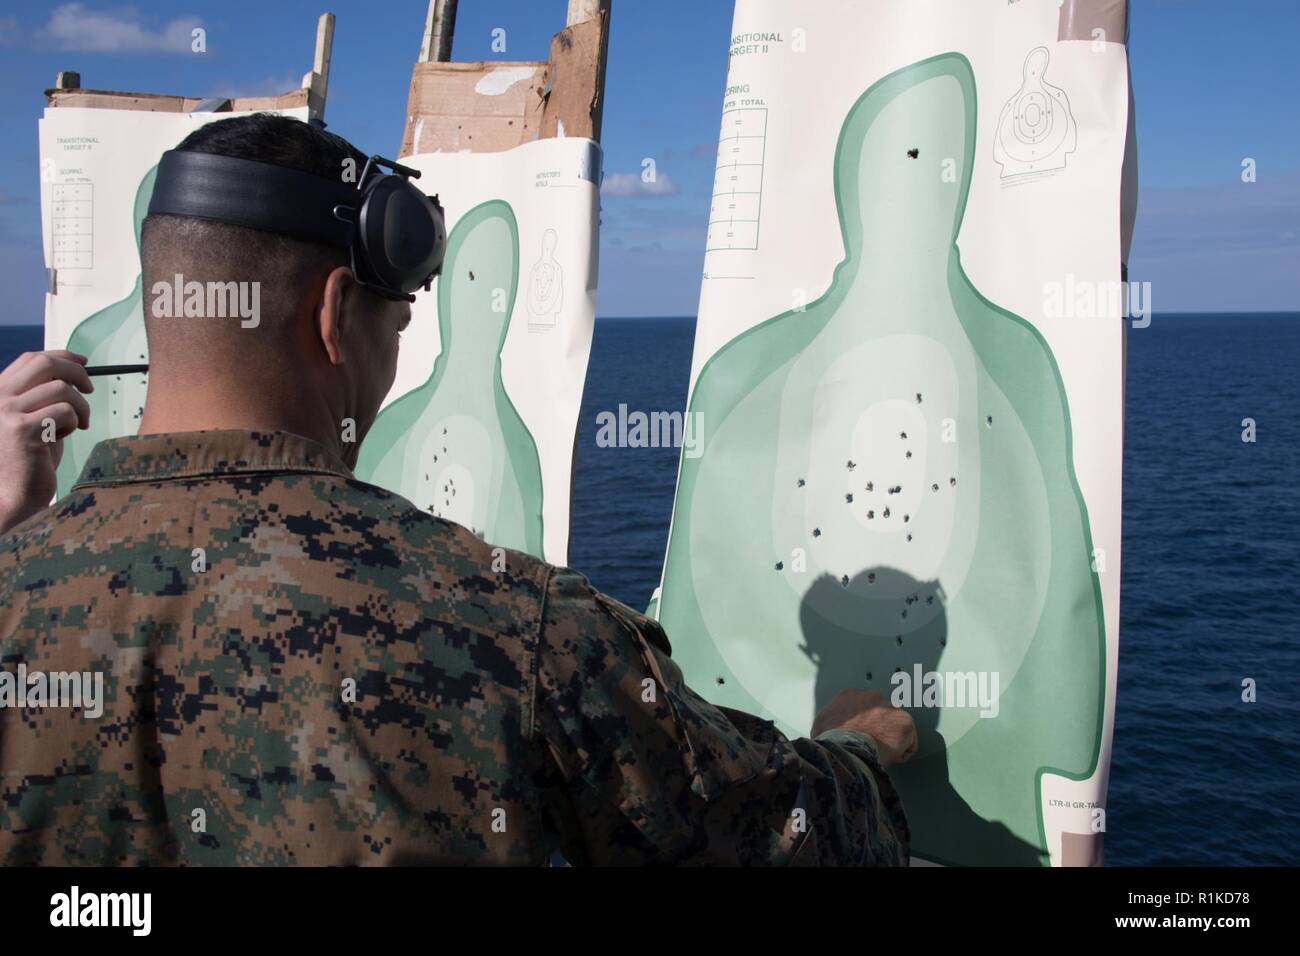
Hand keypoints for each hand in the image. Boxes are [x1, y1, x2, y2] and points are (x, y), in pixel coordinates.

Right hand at [0, 350, 92, 534]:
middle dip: (76, 373)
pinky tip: (62, 438)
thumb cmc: (31, 459)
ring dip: (80, 407)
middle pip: (46, 365)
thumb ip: (45, 395)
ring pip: (62, 390)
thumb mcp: (36, 419)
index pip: (32, 359)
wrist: (14, 494)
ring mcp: (7, 412)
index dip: (62, 357)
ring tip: (77, 426)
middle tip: (91, 390)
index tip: (85, 362)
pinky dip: (73, 423)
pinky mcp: (22, 430)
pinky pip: (65, 412)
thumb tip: (75, 371)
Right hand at [812, 688, 917, 766]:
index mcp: (850, 695)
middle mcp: (873, 696)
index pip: (864, 708)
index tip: (862, 736)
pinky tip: (887, 759)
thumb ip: (831, 722)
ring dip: (890, 741)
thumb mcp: (821, 724)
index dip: (864, 725)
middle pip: (882, 715)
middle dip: (879, 729)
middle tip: (871, 746)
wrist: (843, 746)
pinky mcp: (905, 722)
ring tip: (878, 755)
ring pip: (895, 730)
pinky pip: (908, 745)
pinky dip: (900, 754)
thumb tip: (830, 734)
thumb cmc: (829, 740)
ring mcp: (890, 708)